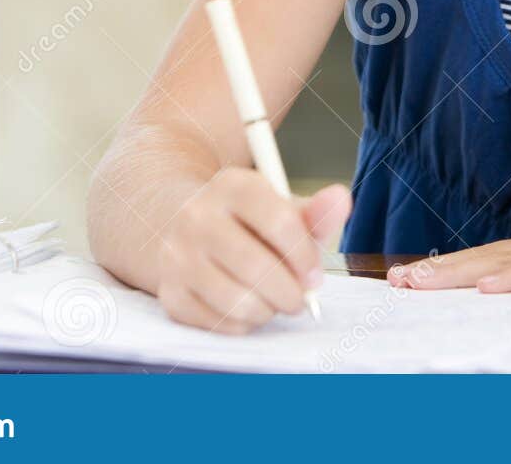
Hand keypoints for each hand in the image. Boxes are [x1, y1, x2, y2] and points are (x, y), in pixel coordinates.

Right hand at [156, 168, 349, 333]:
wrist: (184, 226)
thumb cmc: (248, 222)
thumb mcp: (281, 207)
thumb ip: (316, 211)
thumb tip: (341, 199)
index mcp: (233, 186)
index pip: (280, 222)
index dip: (304, 257)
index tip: (314, 276)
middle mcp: (197, 216)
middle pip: (259, 268)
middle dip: (291, 293)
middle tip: (299, 298)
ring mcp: (178, 256)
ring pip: (239, 302)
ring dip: (269, 310)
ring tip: (273, 300)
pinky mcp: (170, 293)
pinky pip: (220, 324)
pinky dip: (244, 324)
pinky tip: (246, 306)